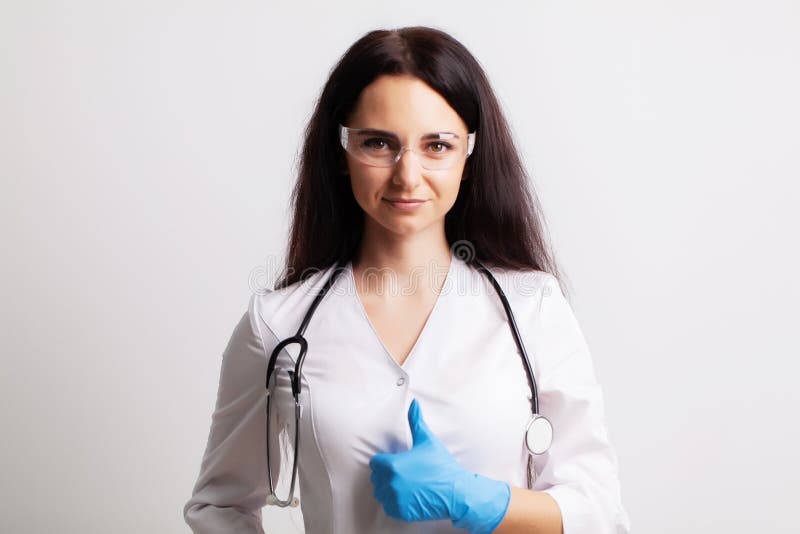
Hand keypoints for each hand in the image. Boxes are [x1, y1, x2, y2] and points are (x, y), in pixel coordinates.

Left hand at [368, 398, 510, 532]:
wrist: (456, 492)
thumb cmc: (442, 466)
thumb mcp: (428, 440)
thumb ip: (416, 421)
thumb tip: (414, 403)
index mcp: (393, 465)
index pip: (375, 463)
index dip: (384, 461)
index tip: (396, 461)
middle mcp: (390, 483)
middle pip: (376, 478)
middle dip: (386, 474)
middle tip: (403, 473)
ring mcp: (395, 499)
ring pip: (380, 493)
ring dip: (388, 488)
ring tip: (405, 484)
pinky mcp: (400, 512)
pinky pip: (388, 506)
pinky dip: (394, 502)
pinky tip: (408, 496)